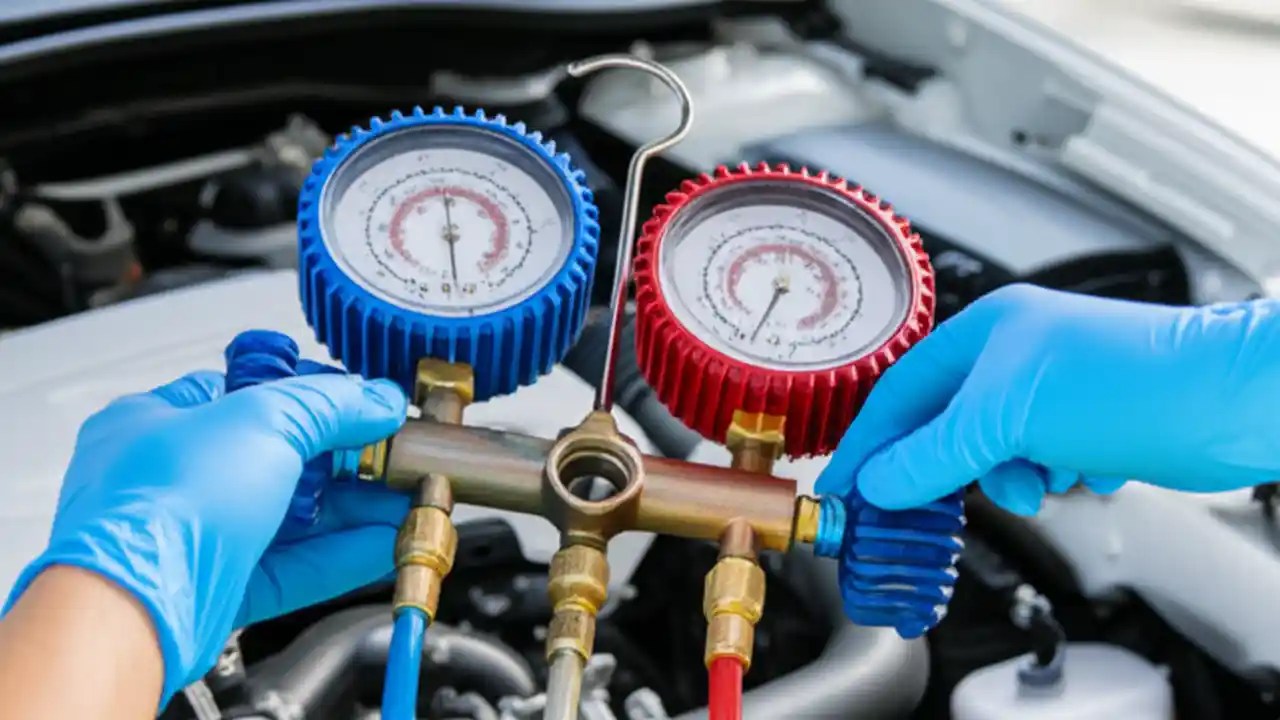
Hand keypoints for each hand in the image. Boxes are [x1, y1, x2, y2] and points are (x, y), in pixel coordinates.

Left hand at [2, 369, 408, 704]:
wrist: (130, 609)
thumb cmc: (158, 508)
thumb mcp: (261, 421)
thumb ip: (329, 404)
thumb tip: (374, 398)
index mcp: (160, 420)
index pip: (251, 394)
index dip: (313, 396)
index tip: (363, 404)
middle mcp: (175, 479)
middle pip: (283, 459)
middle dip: (349, 460)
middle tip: (397, 456)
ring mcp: (198, 536)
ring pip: (294, 518)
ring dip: (356, 509)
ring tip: (407, 500)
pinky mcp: (221, 587)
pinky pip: (295, 565)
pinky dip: (343, 553)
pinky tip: (385, 541)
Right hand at [816, 284, 1279, 513]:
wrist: (1232, 401)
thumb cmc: (1132, 380)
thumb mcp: (1007, 418)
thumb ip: (935, 455)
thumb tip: (882, 483)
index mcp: (986, 330)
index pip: (900, 391)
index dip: (868, 441)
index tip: (844, 484)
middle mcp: (1014, 354)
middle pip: (943, 425)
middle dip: (942, 468)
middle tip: (917, 508)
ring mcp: (1049, 389)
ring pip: (990, 451)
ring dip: (1008, 477)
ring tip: (1037, 483)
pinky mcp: (1084, 422)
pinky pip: (1036, 463)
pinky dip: (1051, 477)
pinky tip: (1081, 471)